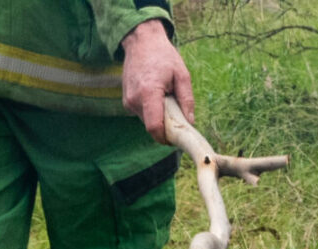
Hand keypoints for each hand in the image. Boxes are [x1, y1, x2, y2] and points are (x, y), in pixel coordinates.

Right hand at [121, 21, 193, 143]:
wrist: (142, 41)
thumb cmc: (163, 56)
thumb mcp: (182, 75)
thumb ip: (187, 100)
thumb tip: (190, 122)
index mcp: (148, 93)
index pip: (154, 127)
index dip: (165, 138)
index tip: (176, 139)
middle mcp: (134, 99)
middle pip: (151, 126)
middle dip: (165, 126)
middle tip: (177, 114)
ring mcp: (128, 101)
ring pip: (147, 121)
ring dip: (159, 117)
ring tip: (166, 99)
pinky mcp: (126, 101)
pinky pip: (142, 114)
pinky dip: (152, 111)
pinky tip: (156, 96)